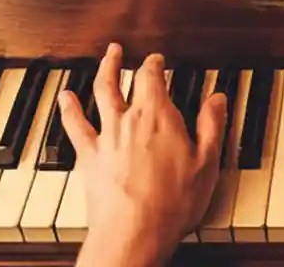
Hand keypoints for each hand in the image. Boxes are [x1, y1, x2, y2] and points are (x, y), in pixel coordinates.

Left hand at [60, 44, 226, 266]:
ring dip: (99, 74)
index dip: (154, 64)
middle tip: (118, 50)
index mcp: (159, 117)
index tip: (156, 60)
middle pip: (120, 81)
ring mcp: (105, 137)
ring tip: (99, 62)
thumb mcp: (206, 163)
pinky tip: (66, 99)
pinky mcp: (89, 157)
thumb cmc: (172, 202)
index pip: (153, 78)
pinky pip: (75, 126)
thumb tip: (217, 99)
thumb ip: (211, 126)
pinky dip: (69, 109)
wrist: (134, 232)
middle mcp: (129, 120)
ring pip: (98, 95)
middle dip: (120, 63)